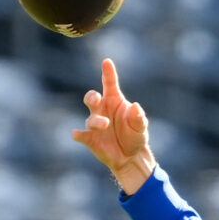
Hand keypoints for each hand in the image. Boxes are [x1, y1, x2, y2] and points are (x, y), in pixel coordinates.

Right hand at [72, 58, 155, 194]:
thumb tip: (136, 107)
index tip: (107, 62)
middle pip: (92, 98)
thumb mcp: (141, 127)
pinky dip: (79, 134)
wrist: (131, 157)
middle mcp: (102, 109)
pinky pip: (82, 135)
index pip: (109, 84)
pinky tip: (77, 134)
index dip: (108, 73)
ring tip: (105, 124)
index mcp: (114, 100)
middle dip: (92, 96)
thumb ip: (139, 117)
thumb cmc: (135, 136)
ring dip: (96, 121)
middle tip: (97, 98)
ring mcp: (95, 123)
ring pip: (91, 118)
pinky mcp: (90, 138)